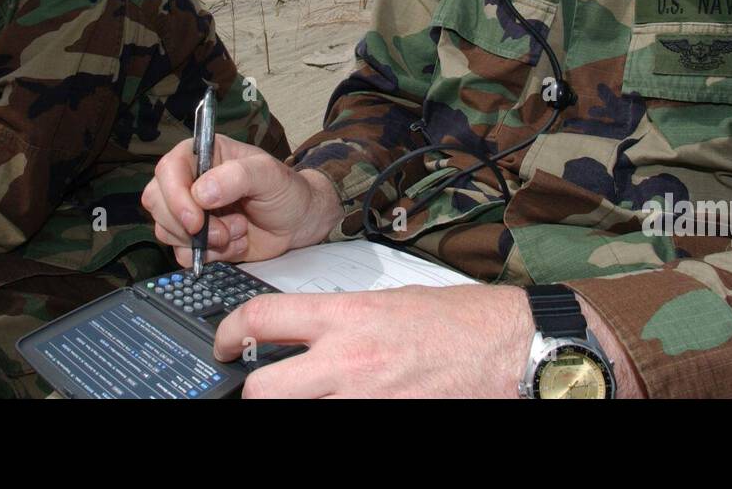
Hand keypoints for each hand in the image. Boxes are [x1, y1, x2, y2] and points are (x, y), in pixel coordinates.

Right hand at [141, 136, 343, 266]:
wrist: (298, 223)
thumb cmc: (285, 190)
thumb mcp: (269, 174)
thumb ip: (237, 176)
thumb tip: (201, 193)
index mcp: (204, 155)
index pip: (168, 169)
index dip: (175, 195)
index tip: (195, 218)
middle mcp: (190, 182)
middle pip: (157, 202)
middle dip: (189, 224)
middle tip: (224, 231)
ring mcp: (191, 212)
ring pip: (166, 231)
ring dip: (205, 241)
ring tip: (238, 231)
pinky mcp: (197, 240)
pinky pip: (183, 254)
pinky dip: (211, 256)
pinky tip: (236, 243)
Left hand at [214, 284, 535, 397]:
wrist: (509, 348)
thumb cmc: (460, 321)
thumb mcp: (389, 302)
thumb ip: (341, 319)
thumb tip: (303, 334)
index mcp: (347, 317)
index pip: (261, 319)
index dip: (227, 333)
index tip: (223, 343)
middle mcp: (347, 361)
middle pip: (261, 390)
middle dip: (251, 393)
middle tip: (257, 388)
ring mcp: (364, 402)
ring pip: (292, 417)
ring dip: (291, 408)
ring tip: (302, 399)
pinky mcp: (385, 425)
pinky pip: (336, 429)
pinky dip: (331, 421)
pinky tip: (340, 410)